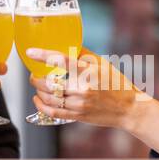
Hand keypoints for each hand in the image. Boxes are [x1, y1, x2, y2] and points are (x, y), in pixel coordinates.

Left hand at [26, 47, 146, 128]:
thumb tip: (65, 43)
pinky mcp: (77, 115)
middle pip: (50, 83)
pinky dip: (41, 105)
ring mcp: (79, 104)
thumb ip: (83, 54)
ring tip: (36, 85)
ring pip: (49, 98)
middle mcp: (83, 89)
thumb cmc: (116, 83)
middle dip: (35, 78)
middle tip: (33, 74)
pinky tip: (38, 99)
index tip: (30, 52)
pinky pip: (52, 112)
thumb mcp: (102, 64)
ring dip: (37, 91)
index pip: (62, 60)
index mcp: (89, 72)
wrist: (128, 108)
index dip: (43, 55)